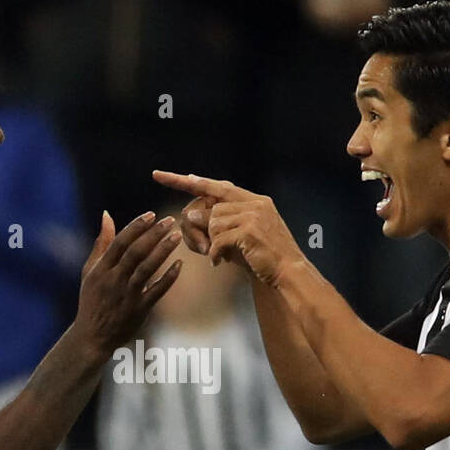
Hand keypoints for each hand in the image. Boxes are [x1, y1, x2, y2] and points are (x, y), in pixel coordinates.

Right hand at [74, 211, 181, 354]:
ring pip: (147, 269)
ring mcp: (127, 296)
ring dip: (163, 251)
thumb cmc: (92, 299)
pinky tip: (180, 264)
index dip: (136, 227)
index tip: (151, 215)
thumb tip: (107, 215)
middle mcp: (113, 281)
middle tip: (170, 220)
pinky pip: (157, 291)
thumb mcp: (90, 271)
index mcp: (101, 270)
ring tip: (177, 236)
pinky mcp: (139, 310)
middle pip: (136, 253)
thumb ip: (101, 243)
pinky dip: (169, 277)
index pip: (120, 243)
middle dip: (154, 235)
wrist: (93, 336)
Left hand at [152, 172, 304, 285]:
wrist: (287, 273)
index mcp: (254, 200)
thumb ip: (219, 222)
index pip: (217, 186)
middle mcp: (255, 203)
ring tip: (219, 255)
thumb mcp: (240, 235)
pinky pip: (218, 239)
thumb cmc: (262, 257)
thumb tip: (188, 215)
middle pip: (212, 209)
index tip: (162, 176)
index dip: (189, 182)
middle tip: (201, 247)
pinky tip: (218, 262)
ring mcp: (253, 215)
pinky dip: (214, 253)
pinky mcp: (249, 230)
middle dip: (202, 230)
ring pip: (213, 223)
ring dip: (211, 243)